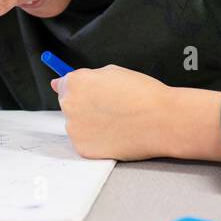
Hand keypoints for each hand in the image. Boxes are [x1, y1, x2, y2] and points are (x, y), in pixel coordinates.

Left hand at [51, 66, 220, 161]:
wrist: (162, 121)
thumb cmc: (142, 94)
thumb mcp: (113, 72)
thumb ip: (86, 77)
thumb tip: (59, 83)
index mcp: (75, 83)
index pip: (62, 85)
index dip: (80, 89)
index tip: (87, 94)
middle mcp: (69, 105)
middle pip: (69, 104)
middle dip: (85, 105)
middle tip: (111, 107)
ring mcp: (74, 129)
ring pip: (77, 124)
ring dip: (90, 123)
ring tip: (116, 120)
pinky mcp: (83, 149)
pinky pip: (85, 141)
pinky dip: (96, 139)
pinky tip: (115, 133)